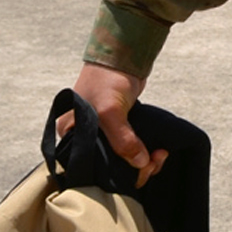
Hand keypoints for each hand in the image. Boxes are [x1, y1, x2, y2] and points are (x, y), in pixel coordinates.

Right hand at [61, 63, 166, 184]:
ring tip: (160, 154)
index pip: (92, 171)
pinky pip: (131, 151)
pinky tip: (159, 151)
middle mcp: (84, 140)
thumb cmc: (106, 80)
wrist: (122, 56)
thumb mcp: (110, 111)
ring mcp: (103, 136)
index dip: (116, 175)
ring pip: (123, 162)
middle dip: (135, 170)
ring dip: (144, 163)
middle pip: (110, 169)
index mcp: (71, 139)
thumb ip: (122, 139)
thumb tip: (140, 164)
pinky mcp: (119, 131)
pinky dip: (145, 154)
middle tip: (155, 161)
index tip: (139, 169)